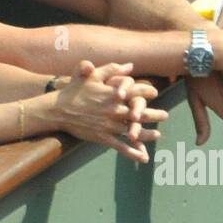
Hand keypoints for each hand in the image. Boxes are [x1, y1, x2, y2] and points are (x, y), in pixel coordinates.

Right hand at [49, 60, 167, 162]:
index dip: (146, 92)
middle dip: (154, 114)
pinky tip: (143, 157)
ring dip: (147, 134)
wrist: (57, 110)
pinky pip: (121, 146)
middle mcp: (114, 110)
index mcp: (112, 94)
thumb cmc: (74, 90)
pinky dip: (133, 152)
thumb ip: (111, 68)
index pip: (135, 93)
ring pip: (133, 131)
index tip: (154, 93)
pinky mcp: (102, 137)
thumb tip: (130, 66)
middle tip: (165, 115)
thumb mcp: (91, 74)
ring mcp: (109, 125)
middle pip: (139, 113)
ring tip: (157, 134)